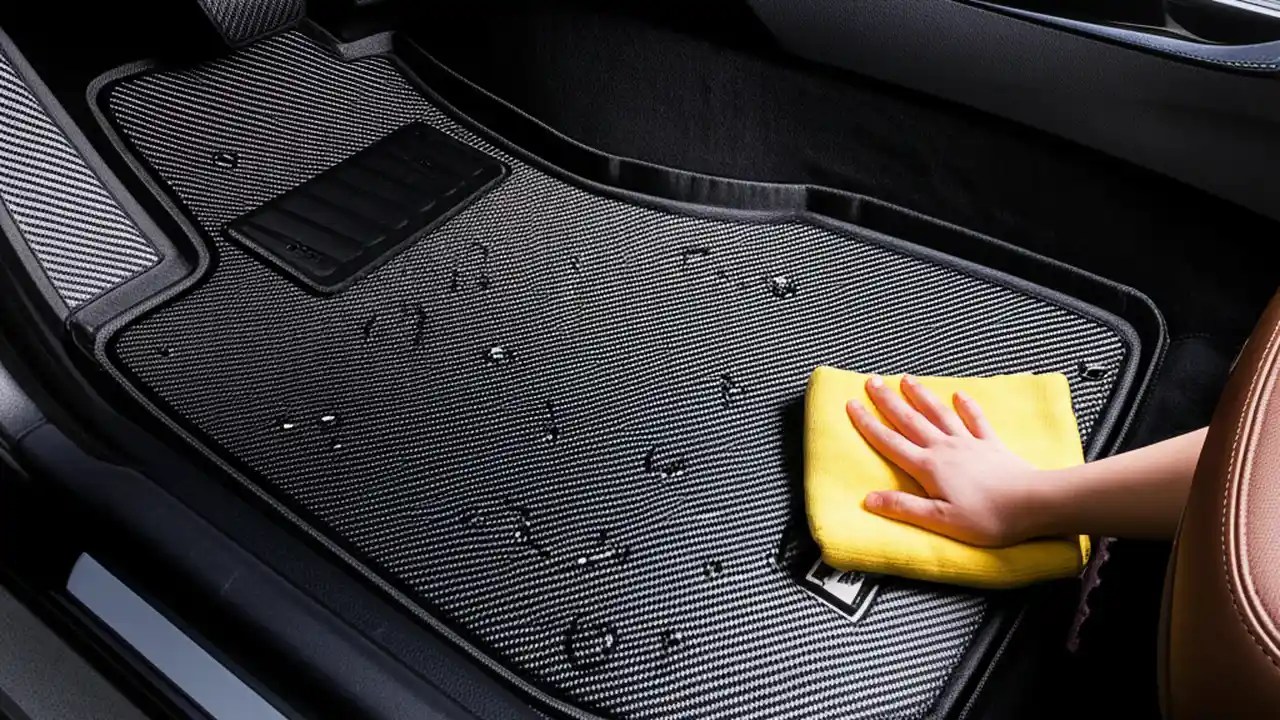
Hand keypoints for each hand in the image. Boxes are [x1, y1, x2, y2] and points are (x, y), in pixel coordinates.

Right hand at [846, 375, 1049, 546]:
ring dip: (921, 396)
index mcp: (928, 467)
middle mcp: (945, 448)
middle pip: (910, 420)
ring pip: (939, 414)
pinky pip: (976, 420)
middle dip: (888, 400)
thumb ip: (904, 507)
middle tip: (872, 380)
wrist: (1032, 503)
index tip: (851, 404)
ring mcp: (969, 443)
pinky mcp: (991, 445)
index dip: (868, 424)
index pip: (890, 442)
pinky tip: (960, 395)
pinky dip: (967, 406)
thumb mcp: (940, 520)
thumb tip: (869, 499)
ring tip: (906, 379)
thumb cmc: (987, 517)